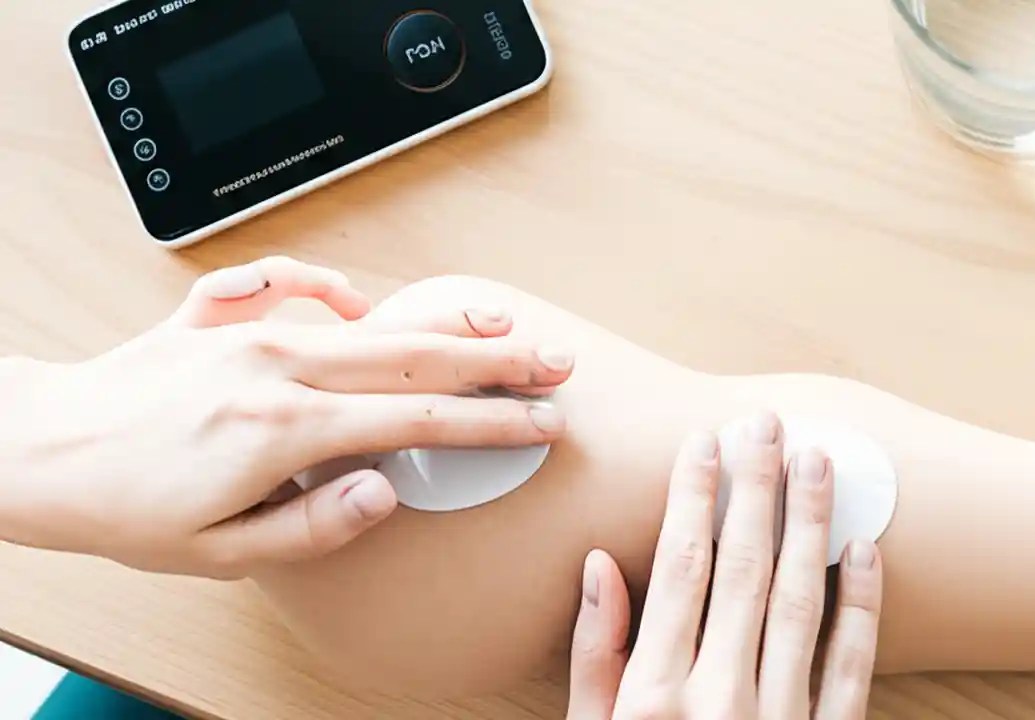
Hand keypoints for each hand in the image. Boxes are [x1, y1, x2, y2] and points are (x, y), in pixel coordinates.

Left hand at [0, 257, 575, 578]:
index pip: (418, 422)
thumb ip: (315, 523)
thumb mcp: (222, 548)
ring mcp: (250, 330)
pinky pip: (290, 281)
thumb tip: (388, 492)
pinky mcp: (220, 315)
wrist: (43, 450)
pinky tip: (361, 301)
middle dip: (494, 361)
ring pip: (371, 319)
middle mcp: (278, 365)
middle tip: (553, 360)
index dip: (491, 423)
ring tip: (497, 322)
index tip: (542, 421)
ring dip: (440, 320)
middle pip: (412, 358)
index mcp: (286, 428)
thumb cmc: (127, 507)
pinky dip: (334, 287)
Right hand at [567, 412, 883, 718]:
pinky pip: (851, 669)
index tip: (705, 443)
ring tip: (814, 462)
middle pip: (743, 569)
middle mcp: (719, 704)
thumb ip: (595, 656)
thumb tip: (599, 565)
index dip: (694, 497)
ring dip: (809, 524)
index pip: (681, 568)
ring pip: (800, 603)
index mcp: (654, 696)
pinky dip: (861, 607)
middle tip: (765, 426)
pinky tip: (863, 550)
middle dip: (755, 488)